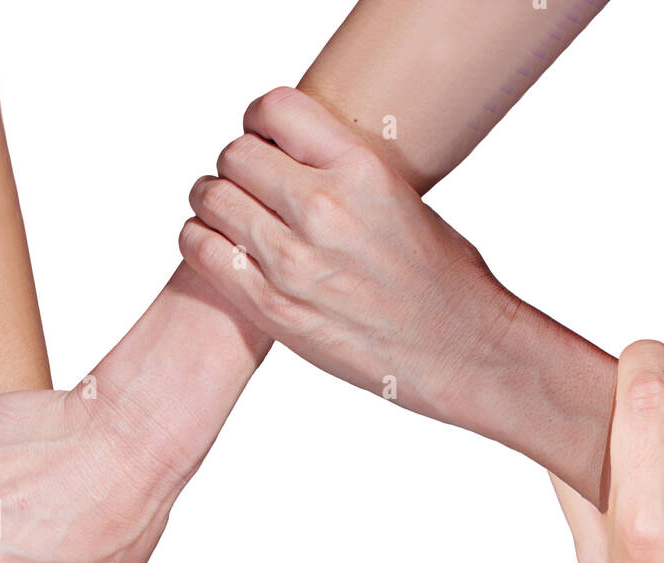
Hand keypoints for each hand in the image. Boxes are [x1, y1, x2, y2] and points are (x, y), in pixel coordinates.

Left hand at [180, 89, 584, 467]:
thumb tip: (294, 155)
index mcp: (361, 170)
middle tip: (248, 187)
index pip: (274, 109)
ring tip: (230, 217)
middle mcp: (323, 209)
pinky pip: (203, 251)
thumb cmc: (444, 282)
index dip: (259, 121)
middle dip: (236, 166)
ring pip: (211, 198)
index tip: (263, 138)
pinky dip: (201, 242)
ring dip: (213, 203)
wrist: (462, 353)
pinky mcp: (274, 309)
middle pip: (234, 154)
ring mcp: (293, 262)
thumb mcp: (402, 198)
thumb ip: (343, 172)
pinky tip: (219, 247)